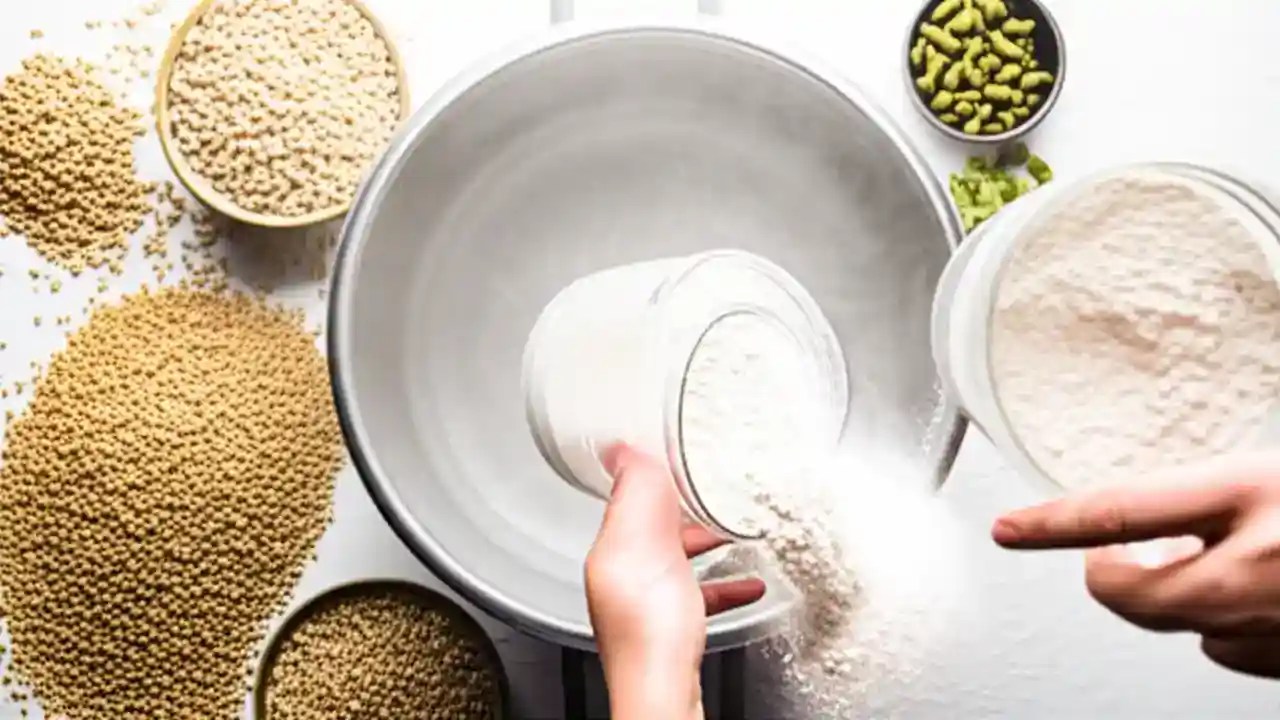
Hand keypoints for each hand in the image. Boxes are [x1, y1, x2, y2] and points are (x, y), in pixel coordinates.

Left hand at [585, 444, 765, 719]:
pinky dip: (722, 583)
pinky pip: (697, 594)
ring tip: (737, 531)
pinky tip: (748, 585)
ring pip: (677, 559)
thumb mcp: (644, 547)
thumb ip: (639, 497)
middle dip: (687, 506)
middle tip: (715, 490)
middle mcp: (622, 576)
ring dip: (708, 541)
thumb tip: (624, 450)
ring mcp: (644, 605)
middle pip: (655, 526)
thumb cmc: (651, 636)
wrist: (663, 698)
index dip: (652, 472)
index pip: (628, 496)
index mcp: (611, 550)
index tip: (675, 453)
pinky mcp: (669, 629)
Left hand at [992, 453, 1279, 677]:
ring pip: (1184, 624)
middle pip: (1130, 594)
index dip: (1052, 523)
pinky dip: (1230, 622)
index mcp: (1249, 492)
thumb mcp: (1267, 469)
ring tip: (1223, 557)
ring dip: (1183, 594)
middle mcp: (1257, 570)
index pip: (1119, 513)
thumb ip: (1207, 488)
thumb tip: (1143, 505)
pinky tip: (1259, 591)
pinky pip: (1231, 648)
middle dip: (1113, 573)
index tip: (1007, 529)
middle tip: (1121, 549)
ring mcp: (1272, 625)